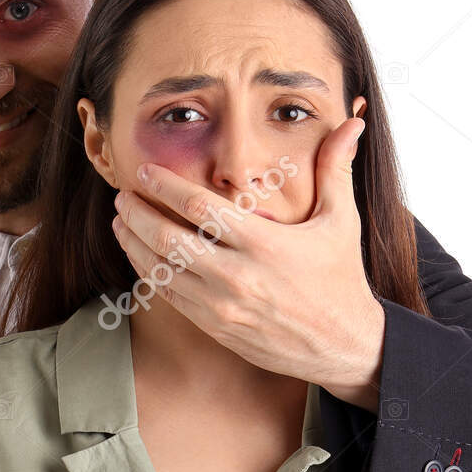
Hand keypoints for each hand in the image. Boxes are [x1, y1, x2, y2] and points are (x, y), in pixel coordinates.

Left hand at [109, 116, 386, 409]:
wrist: (344, 346)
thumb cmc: (341, 279)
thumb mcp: (342, 222)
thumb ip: (336, 170)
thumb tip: (350, 125)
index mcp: (265, 244)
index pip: (200, 207)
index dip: (166, 185)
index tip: (145, 171)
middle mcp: (238, 276)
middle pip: (168, 239)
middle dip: (137, 213)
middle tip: (122, 195)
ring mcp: (222, 306)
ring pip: (161, 271)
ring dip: (134, 243)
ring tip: (121, 221)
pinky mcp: (215, 327)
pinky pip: (170, 296)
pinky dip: (149, 273)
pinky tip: (139, 255)